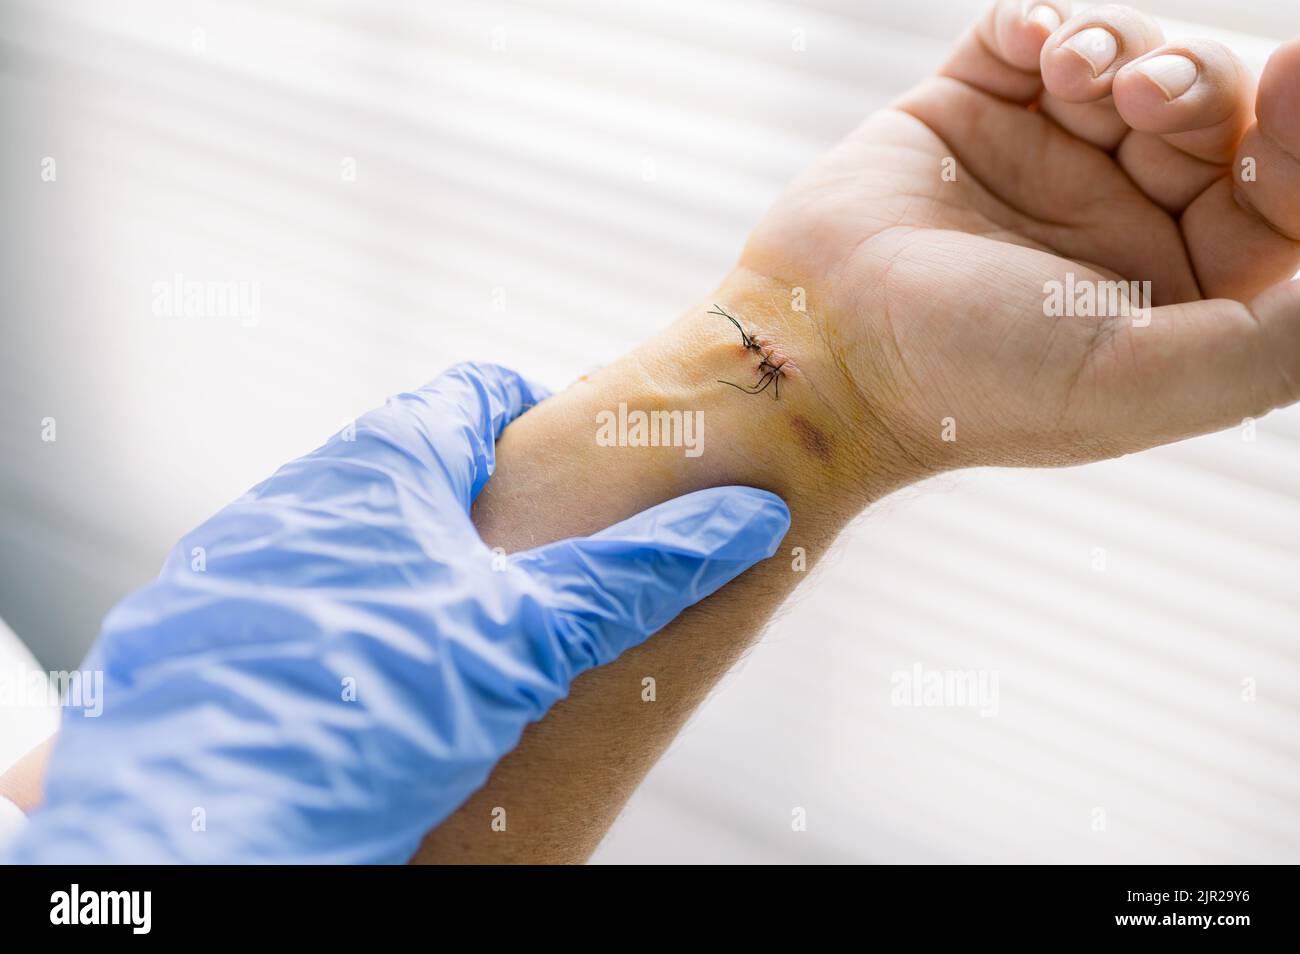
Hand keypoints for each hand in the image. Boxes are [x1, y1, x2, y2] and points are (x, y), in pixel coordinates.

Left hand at [3, 363, 788, 862]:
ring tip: (447, 629)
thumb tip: (743, 517)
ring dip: (400, 561)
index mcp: (380, 465)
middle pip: (408, 465)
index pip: (473, 393)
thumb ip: (635, 576)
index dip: (535, 412)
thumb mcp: (523, 641)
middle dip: (473, 502)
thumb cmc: (362, 715)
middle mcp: (296, 494)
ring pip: (342, 532)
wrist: (200, 830)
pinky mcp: (192, 632)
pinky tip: (359, 682)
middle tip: (527, 562)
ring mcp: (234, 563)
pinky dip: (335, 616)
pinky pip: (284, 596)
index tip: (572, 455)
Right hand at [735, 0, 1299, 473]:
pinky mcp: (968, 112)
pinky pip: (1029, 33)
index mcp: (1178, 292)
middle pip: (1214, 113)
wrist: (824, 355)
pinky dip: (1043, 18)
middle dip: (1198, 82)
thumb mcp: (1152, 381)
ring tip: (1076, 72)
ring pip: (1129, 58)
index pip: (1282, 194)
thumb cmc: (976, 382)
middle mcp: (1119, 221)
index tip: (1299, 77)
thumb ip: (1282, 339)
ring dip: (1122, 43)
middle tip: (1146, 93)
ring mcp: (1042, 162)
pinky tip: (1033, 45)